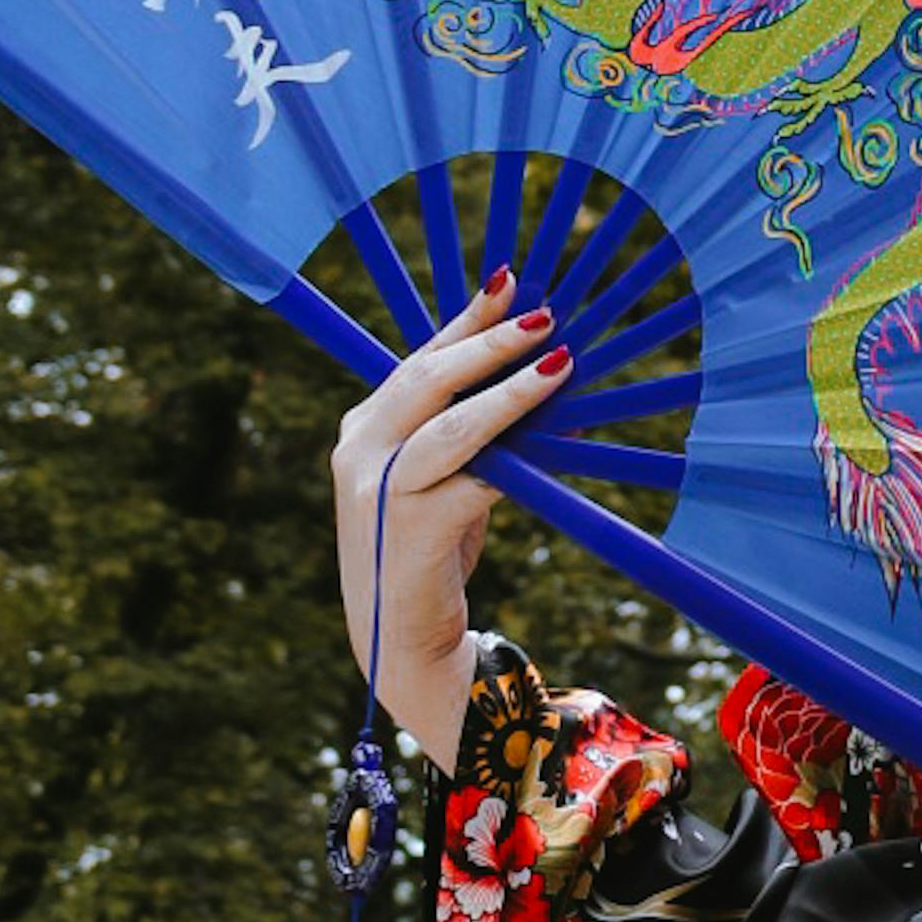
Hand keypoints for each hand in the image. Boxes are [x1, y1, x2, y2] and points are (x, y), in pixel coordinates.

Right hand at [331, 273, 564, 774]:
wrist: (398, 639)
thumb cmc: (430, 549)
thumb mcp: (446, 479)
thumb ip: (478, 433)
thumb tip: (552, 376)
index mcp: (363, 429)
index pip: (418, 359)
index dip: (466, 320)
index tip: (509, 281)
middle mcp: (360, 453)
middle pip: (427, 380)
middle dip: (489, 342)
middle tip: (545, 317)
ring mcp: (380, 494)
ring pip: (452, 428)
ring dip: (511, 394)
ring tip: (559, 366)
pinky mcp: (411, 533)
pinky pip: (477, 483)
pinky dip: (522, 460)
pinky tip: (560, 442)